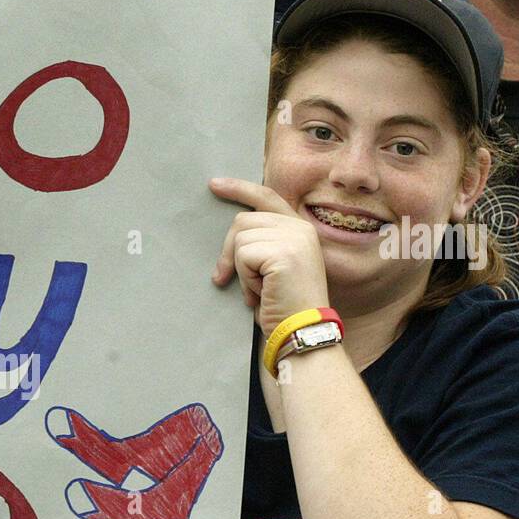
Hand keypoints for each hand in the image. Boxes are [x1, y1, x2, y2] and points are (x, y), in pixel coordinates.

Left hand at [209, 177, 330, 336]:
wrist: (304, 333)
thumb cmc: (284, 308)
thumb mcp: (272, 269)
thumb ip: (261, 245)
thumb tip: (231, 237)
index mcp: (300, 229)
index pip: (267, 197)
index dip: (239, 189)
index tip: (214, 185)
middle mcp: (300, 228)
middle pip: (242, 221)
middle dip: (229, 252)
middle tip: (229, 279)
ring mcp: (294, 238)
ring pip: (240, 240)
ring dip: (241, 271)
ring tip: (260, 290)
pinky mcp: (284, 252)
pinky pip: (242, 256)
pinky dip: (245, 279)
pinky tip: (262, 293)